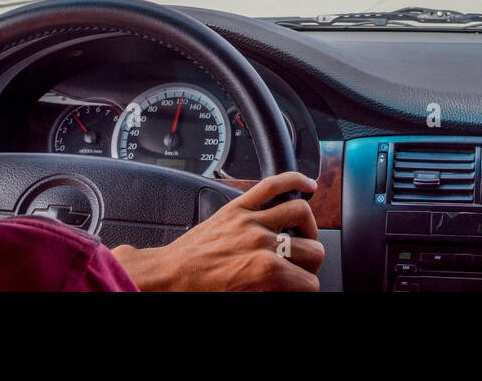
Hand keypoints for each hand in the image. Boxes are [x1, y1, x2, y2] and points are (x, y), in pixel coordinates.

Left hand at [112, 172, 323, 290]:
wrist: (168, 277)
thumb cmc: (199, 291)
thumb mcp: (244, 299)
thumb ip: (274, 292)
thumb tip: (291, 288)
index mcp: (265, 272)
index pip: (309, 281)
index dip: (308, 288)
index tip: (302, 288)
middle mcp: (262, 243)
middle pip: (313, 250)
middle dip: (312, 263)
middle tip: (302, 268)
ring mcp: (251, 220)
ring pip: (300, 214)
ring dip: (310, 228)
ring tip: (304, 237)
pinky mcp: (238, 207)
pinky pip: (272, 185)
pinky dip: (294, 181)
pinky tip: (307, 186)